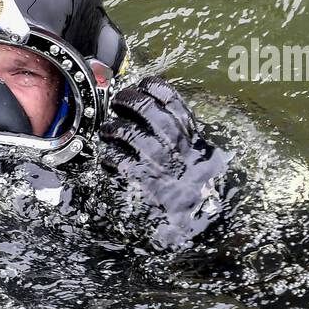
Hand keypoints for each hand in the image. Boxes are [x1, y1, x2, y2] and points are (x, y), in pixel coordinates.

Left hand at [97, 76, 230, 249]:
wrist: (200, 223)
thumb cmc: (197, 186)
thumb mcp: (200, 154)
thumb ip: (184, 132)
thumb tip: (159, 107)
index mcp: (190, 136)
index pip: (171, 100)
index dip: (152, 87)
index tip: (142, 85)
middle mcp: (174, 146)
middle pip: (144, 109)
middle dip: (126, 100)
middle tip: (118, 103)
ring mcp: (156, 164)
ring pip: (125, 132)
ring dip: (112, 128)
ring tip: (110, 132)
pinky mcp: (139, 183)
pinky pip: (114, 161)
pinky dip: (107, 156)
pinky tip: (108, 159)